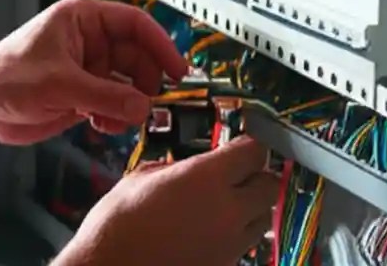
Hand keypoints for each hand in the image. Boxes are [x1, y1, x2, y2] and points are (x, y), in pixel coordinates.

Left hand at [0, 0, 187, 144]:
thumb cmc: (4, 76)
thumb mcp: (57, 84)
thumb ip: (103, 96)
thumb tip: (142, 106)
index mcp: (83, 19)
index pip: (135, 23)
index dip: (160, 44)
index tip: (177, 69)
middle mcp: (90, 42)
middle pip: (138, 57)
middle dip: (145, 83)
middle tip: (147, 104)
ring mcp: (89, 70)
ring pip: (129, 85)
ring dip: (129, 104)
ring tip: (117, 119)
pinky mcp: (84, 95)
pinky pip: (116, 104)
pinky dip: (116, 117)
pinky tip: (103, 126)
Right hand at [54, 137, 277, 265]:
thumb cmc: (117, 225)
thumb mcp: (142, 177)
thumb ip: (176, 167)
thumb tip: (189, 166)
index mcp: (207, 179)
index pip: (254, 152)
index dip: (251, 144)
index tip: (245, 141)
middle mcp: (227, 211)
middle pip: (269, 186)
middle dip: (257, 175)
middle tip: (238, 171)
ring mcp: (229, 244)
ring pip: (262, 218)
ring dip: (250, 206)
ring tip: (223, 203)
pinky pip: (243, 243)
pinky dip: (235, 234)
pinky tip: (208, 229)